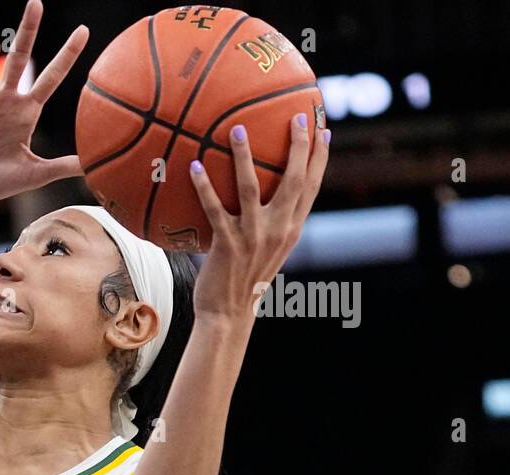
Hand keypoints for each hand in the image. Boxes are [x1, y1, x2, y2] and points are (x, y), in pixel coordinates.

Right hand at [0, 0, 86, 210]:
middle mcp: (6, 101)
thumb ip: (60, 167)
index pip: (51, 77)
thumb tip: (91, 167)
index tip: (84, 30)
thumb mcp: (33, 175)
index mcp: (26, 111)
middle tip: (36, 3)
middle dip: (27, 32)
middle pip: (19, 60)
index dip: (67, 55)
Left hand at [188, 114, 330, 323]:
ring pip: (251, 187)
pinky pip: (214, 209)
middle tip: (296, 116)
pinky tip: (194, 165)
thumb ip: (273, 224)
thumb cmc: (244, 279)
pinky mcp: (227, 244)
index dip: (320, 158)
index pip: (312, 187)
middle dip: (298, 145)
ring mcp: (253, 236)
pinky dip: (204, 186)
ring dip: (244, 156)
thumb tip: (266, 196)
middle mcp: (278, 230)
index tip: (324, 129)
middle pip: (293, 180)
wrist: (228, 314)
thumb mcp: (268, 251)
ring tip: (236, 129)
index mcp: (292, 229)